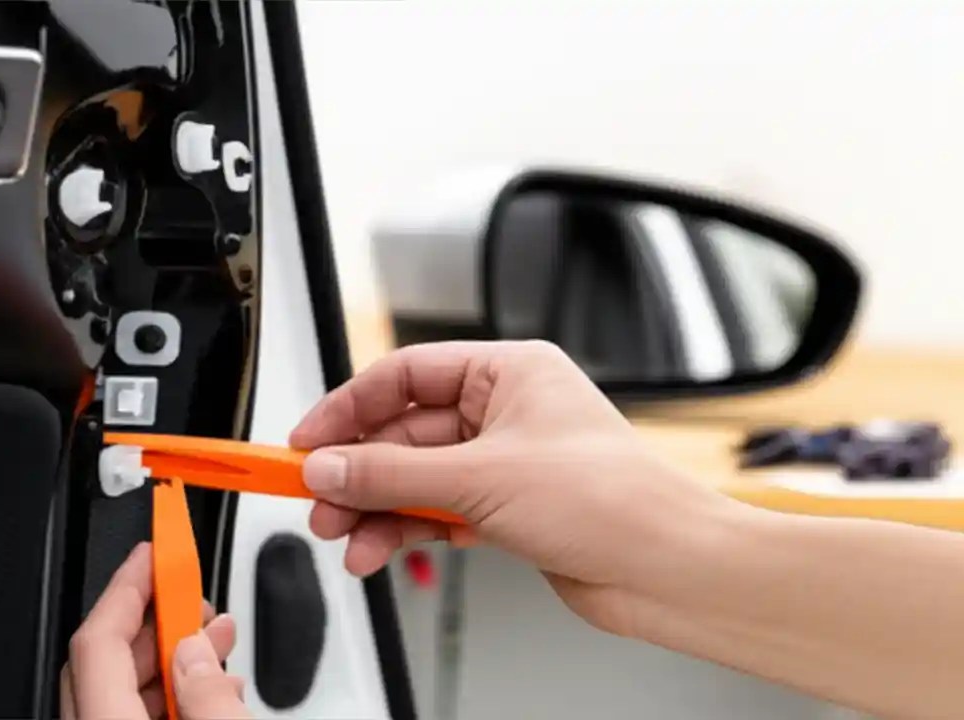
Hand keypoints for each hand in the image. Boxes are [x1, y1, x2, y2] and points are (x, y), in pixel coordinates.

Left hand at [61, 542, 249, 718]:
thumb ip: (207, 694)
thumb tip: (195, 651)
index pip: (97, 640)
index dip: (127, 586)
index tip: (154, 553)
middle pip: (104, 661)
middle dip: (155, 622)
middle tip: (193, 602)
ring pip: (115, 690)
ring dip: (165, 662)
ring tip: (213, 645)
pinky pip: (125, 716)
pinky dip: (163, 697)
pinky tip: (204, 693)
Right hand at [290, 341, 736, 634]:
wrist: (665, 568)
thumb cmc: (612, 499)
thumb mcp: (480, 479)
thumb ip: (392, 475)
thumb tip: (329, 466)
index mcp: (507, 372)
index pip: (405, 375)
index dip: (349, 407)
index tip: (307, 440)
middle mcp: (505, 412)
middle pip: (404, 433)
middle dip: (358, 471)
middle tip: (318, 498)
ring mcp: (505, 462)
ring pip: (416, 478)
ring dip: (375, 508)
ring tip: (344, 535)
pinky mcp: (506, 509)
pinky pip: (437, 511)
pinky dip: (404, 530)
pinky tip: (378, 549)